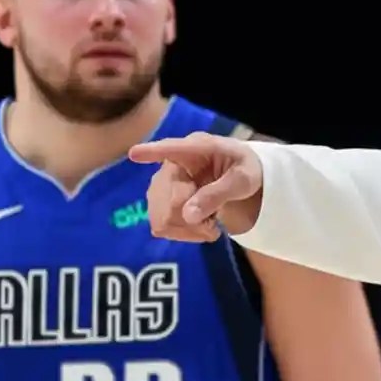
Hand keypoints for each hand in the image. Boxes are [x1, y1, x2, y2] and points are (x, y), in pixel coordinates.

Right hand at [128, 131, 265, 241]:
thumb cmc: (246, 170)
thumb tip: (188, 215)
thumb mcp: (243, 180)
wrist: (243, 180)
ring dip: (186, 228)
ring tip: (209, 226)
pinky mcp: (163, 201)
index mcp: (197, 148)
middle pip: (166, 197)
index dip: (152, 151)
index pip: (171, 148)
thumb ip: (218, 194)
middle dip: (188, 217)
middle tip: (213, 226)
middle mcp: (174, 164)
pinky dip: (182, 233)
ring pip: (160, 216)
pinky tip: (199, 229)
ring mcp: (165, 183)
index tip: (134, 153)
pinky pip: (161, 225)